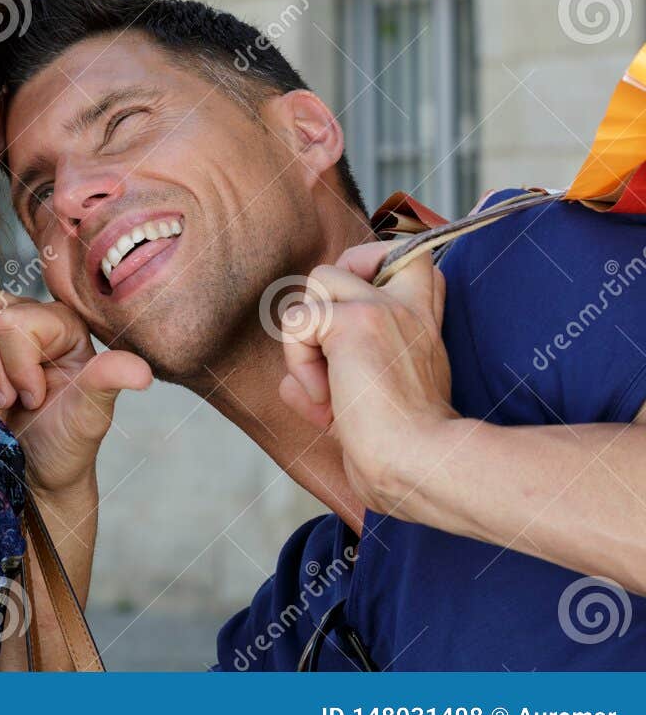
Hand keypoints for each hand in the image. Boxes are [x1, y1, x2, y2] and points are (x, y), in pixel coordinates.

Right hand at [0, 293, 150, 493]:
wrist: (29, 472)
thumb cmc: (63, 444)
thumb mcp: (89, 418)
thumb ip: (107, 385)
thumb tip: (141, 373)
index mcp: (59, 322)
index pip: (12, 321)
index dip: (15, 369)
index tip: (32, 399)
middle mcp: (21, 312)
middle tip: (4, 400)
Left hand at [278, 243, 458, 516]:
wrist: (418, 465)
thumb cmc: (400, 455)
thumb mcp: (366, 411)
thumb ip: (333, 387)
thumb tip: (291, 386)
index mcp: (423, 330)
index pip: (413, 266)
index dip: (378, 274)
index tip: (358, 322)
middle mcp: (410, 312)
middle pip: (374, 249)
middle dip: (338, 279)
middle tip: (327, 336)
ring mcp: (383, 310)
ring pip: (321, 276)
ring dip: (307, 333)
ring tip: (324, 384)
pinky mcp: (353, 322)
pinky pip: (297, 321)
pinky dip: (298, 361)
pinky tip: (323, 399)